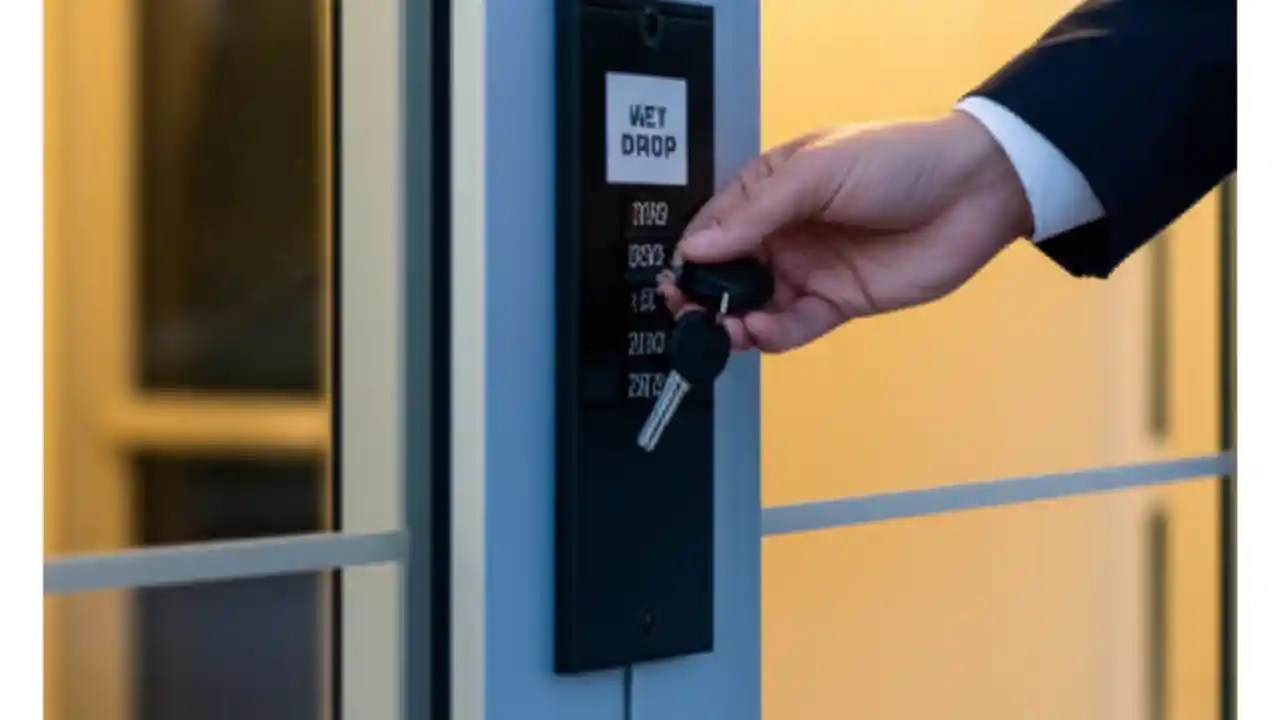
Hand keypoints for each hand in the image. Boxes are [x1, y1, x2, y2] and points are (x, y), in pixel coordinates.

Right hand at [662, 111, 1032, 351]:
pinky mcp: (838, 301)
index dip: (692, 254)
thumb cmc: (899, 160)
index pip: (715, 227)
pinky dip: (774, 335)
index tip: (675, 279)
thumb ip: (755, 213)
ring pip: (755, 305)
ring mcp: (809, 269)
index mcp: (771, 190)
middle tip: (689, 313)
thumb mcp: (817, 171)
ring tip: (726, 330)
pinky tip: (762, 333)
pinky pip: (795, 326)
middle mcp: (784, 232)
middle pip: (728, 273)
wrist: (976, 191)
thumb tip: (697, 247)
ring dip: (735, 321)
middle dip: (705, 296)